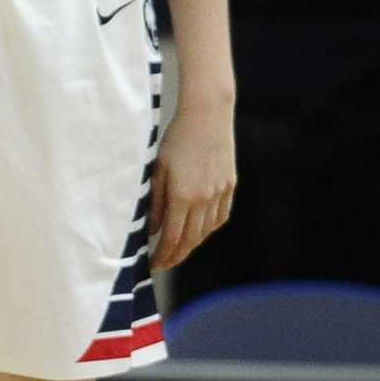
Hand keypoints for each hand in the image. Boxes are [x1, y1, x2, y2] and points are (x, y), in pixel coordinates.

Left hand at [149, 103, 235, 270]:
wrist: (207, 115)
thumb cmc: (176, 139)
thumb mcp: (158, 169)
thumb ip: (154, 202)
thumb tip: (150, 230)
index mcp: (183, 196)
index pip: (172, 238)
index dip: (162, 255)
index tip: (152, 265)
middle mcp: (204, 199)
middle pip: (190, 240)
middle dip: (175, 256)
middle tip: (163, 264)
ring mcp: (220, 193)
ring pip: (206, 231)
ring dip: (191, 244)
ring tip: (178, 250)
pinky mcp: (230, 185)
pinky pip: (220, 216)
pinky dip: (208, 229)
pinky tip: (199, 231)